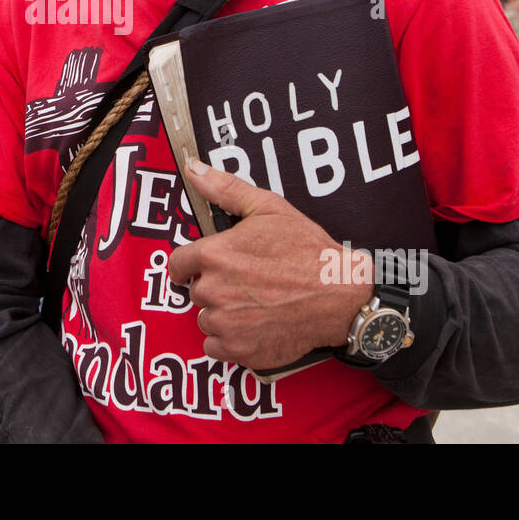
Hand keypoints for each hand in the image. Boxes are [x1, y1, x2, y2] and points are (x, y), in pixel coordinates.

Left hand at [167, 159, 372, 371]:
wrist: (340, 293)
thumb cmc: (307, 250)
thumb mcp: (268, 208)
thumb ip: (225, 189)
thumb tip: (193, 168)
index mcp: (214, 255)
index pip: (178, 264)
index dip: (190, 265)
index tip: (199, 269)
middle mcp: (214, 290)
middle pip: (197, 291)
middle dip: (216, 287)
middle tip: (247, 283)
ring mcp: (226, 323)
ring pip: (207, 319)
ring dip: (222, 314)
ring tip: (254, 304)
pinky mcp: (240, 350)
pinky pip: (216, 347)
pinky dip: (230, 341)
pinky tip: (253, 327)